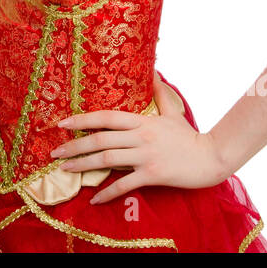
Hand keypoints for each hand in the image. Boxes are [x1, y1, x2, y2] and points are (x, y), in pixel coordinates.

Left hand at [51, 71, 230, 204]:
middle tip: (54, 153)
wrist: (212, 157)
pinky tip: (94, 198)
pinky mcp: (153, 175)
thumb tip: (153, 69)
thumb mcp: (174, 110)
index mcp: (142, 121)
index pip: (106, 117)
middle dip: (74, 146)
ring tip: (65, 169)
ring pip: (107, 160)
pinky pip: (125, 185)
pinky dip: (108, 193)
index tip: (62, 124)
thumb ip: (160, 92)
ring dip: (83, 165)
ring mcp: (146, 156)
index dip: (82, 120)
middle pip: (100, 140)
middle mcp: (141, 137)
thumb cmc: (190, 135)